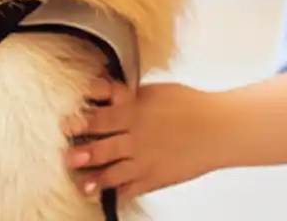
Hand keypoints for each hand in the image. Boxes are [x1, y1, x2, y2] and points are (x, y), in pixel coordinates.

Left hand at [64, 78, 224, 201]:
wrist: (220, 129)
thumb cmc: (190, 105)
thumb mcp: (156, 91)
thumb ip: (129, 95)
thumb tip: (105, 93)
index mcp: (136, 110)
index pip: (102, 116)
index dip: (82, 120)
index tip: (66, 123)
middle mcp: (138, 136)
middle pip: (103, 146)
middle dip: (82, 152)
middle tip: (67, 155)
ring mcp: (146, 160)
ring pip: (112, 173)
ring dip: (94, 178)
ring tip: (81, 183)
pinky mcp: (155, 178)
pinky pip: (130, 190)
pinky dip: (116, 194)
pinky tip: (104, 195)